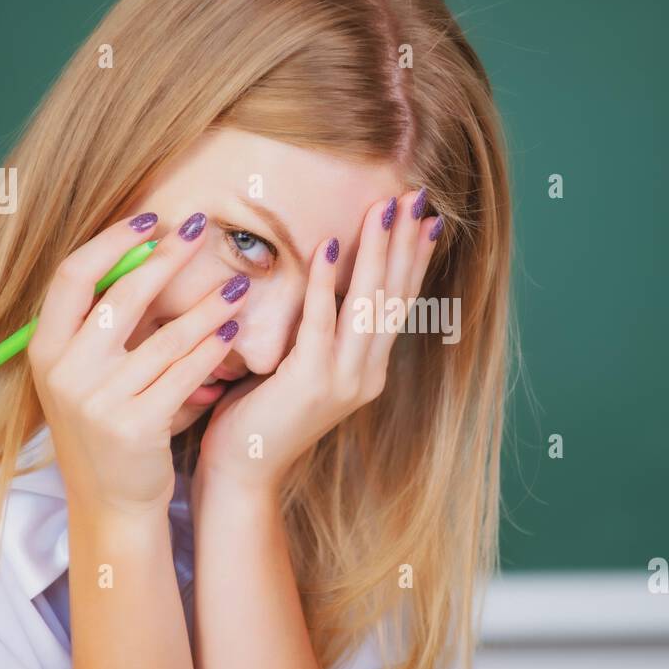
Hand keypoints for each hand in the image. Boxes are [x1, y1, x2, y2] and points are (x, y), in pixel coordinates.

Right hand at [27, 212, 248, 519]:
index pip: (73, 276)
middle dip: (165, 257)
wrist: (112, 503)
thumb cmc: (108, 426)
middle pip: (120, 296)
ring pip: (163, 337)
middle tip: (198, 229)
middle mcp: (65, 372)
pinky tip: (233, 330)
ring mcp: (98, 401)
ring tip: (235, 285)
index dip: (112, 241)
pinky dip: (211, 348)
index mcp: (46, 350)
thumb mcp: (86, 375)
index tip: (151, 218)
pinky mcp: (134, 427)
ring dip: (204, 306)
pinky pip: (183, 375)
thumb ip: (106, 326)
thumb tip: (152, 254)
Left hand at [195, 188, 440, 499]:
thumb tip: (324, 281)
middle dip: (404, 242)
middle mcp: (367, 373)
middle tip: (415, 195)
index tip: (425, 217)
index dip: (414, 258)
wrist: (243, 473)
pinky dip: (327, 280)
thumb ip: (320, 332)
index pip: (399, 303)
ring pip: (368, 302)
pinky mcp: (312, 381)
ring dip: (377, 250)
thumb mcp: (300, 366)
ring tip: (383, 208)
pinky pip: (322, 320)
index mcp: (369, 369)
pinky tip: (329, 244)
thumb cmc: (260, 415)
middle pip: (393, 295)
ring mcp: (344, 379)